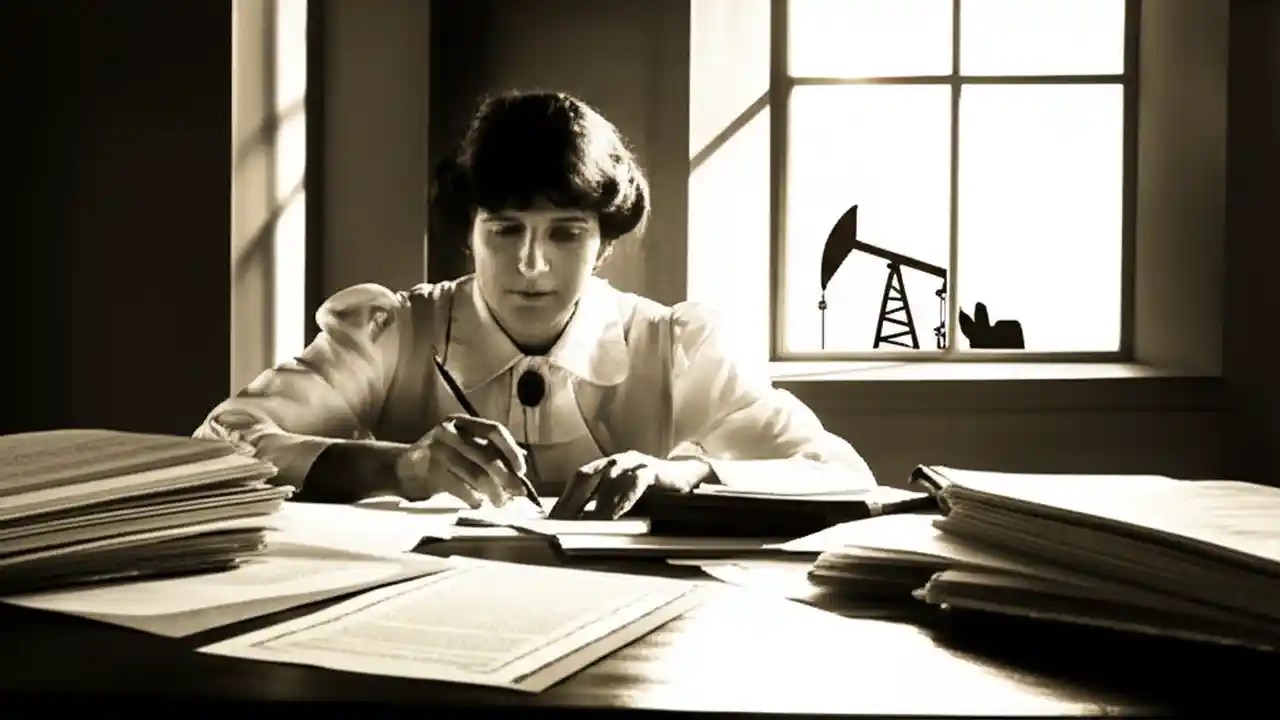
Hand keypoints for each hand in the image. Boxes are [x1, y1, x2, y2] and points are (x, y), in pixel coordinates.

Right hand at [394, 414, 529, 508]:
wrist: (403, 469)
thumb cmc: (441, 459)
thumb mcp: (465, 448)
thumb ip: (490, 452)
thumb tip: (521, 464)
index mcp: (463, 423)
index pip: (494, 430)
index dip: (511, 449)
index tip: (521, 469)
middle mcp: (450, 431)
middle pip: (485, 454)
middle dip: (505, 477)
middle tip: (517, 493)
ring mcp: (437, 449)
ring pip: (474, 473)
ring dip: (492, 491)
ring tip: (499, 503)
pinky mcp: (428, 470)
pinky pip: (458, 486)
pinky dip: (472, 498)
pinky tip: (478, 504)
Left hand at [549, 451, 711, 519]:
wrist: (693, 478)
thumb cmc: (656, 493)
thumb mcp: (626, 499)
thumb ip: (605, 509)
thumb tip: (580, 531)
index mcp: (606, 468)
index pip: (577, 482)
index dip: (562, 501)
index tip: (549, 524)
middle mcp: (617, 462)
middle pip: (585, 477)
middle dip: (570, 502)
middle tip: (558, 526)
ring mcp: (635, 463)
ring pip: (608, 479)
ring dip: (594, 504)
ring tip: (584, 526)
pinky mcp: (654, 470)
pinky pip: (635, 483)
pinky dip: (622, 500)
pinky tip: (614, 515)